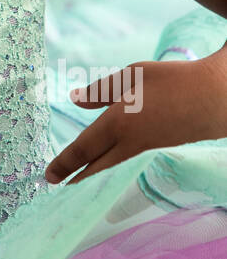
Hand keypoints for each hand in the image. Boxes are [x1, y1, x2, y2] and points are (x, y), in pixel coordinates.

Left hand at [44, 54, 226, 184]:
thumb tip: (74, 98)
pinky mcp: (157, 144)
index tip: (47, 176)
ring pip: (111, 161)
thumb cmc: (172, 82)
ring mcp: (145, 146)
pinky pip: (125, 156)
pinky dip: (109, 160)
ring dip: (91, 169)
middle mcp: (129, 142)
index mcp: (117, 124)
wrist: (215, 99)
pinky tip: (107, 155)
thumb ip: (100, 91)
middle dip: (75, 174)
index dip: (63, 163)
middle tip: (57, 182)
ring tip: (77, 173)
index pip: (82, 149)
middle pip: (96, 164)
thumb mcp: (131, 76)